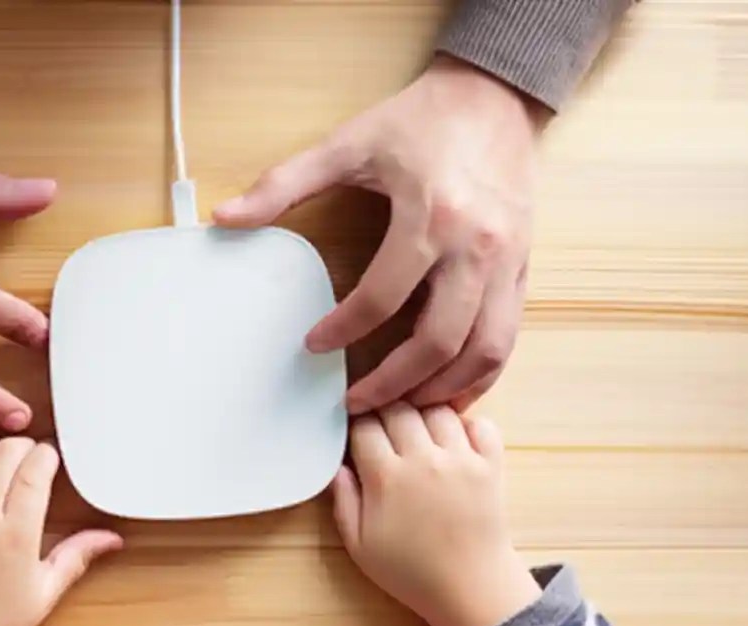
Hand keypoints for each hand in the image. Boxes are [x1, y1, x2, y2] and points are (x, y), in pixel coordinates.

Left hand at [215, 55, 545, 411]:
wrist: (493, 97)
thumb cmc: (420, 122)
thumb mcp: (347, 144)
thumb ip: (283, 184)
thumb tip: (224, 218)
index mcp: (430, 217)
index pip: (382, 297)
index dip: (343, 330)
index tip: (313, 345)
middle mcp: (476, 247)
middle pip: (438, 340)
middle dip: (393, 382)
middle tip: (355, 401)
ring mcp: (506, 262)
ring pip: (483, 351)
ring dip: (441, 389)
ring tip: (400, 407)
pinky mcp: (523, 269)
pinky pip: (508, 338)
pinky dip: (480, 375)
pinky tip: (447, 390)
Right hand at [332, 403, 539, 625]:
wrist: (471, 590)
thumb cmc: (409, 571)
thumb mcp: (359, 545)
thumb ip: (344, 500)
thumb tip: (336, 464)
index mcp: (387, 477)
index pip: (364, 425)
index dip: (356, 425)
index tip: (357, 435)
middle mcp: (424, 459)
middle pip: (398, 407)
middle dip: (385, 413)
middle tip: (385, 431)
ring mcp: (461, 458)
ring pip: (437, 409)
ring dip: (424, 415)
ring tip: (419, 434)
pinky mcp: (491, 464)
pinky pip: (482, 424)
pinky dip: (468, 425)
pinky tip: (454, 441)